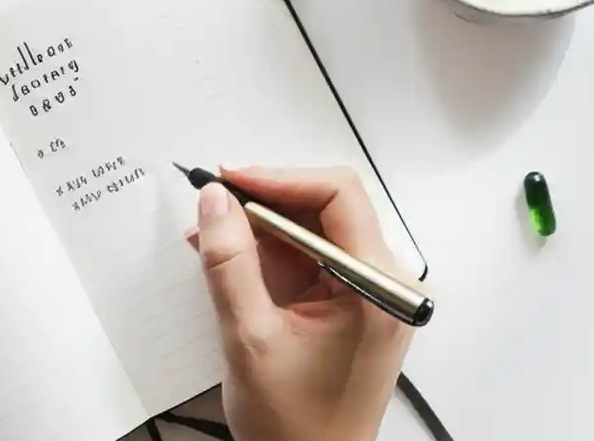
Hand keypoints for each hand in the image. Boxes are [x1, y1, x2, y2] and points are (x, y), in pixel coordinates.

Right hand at [190, 167, 417, 440]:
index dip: (280, 179)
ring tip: (210, 231)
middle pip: (326, 208)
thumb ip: (230, 264)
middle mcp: (383, 282)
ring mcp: (367, 293)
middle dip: (265, 200)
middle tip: (213, 201)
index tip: (231, 180)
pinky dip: (269, 252)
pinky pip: (310, 259)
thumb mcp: (250, 339)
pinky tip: (229, 255)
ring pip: (313, 231)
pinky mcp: (349, 304)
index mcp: (377, 287)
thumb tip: (216, 201)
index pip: (338, 196)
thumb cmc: (295, 427)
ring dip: (261, 226)